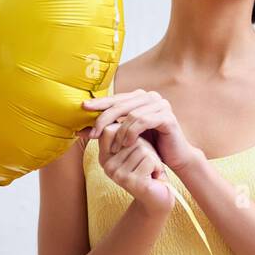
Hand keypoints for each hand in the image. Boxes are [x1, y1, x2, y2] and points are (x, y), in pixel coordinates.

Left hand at [79, 89, 200, 173]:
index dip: (100, 103)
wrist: (176, 158)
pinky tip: (126, 144)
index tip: (83, 108)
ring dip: (119, 131)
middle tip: (94, 134)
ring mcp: (161, 105)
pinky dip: (131, 133)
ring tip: (113, 147)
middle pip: (121, 104)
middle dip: (104, 119)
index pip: (116, 98)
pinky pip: (143, 121)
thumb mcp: (123, 138)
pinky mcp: (168, 116)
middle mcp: (152, 97)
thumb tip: (79, 131)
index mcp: (141, 97)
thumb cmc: (150, 147)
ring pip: (131, 114)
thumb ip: (105, 132)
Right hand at [93, 124, 173, 215]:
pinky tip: (154, 176)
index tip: (136, 149)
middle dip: (145, 146)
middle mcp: (107, 167)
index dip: (131, 133)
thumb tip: (110, 108)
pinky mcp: (134, 182)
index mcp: (103, 157)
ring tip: (150, 170)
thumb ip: (121, 132)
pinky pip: (150, 160)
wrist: (158, 197)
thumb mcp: (133, 148)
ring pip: (143, 148)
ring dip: (153, 157)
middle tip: (146, 162)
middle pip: (131, 137)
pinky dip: (158, 166)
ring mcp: (119, 175)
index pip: (113, 128)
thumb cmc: (147, 169)